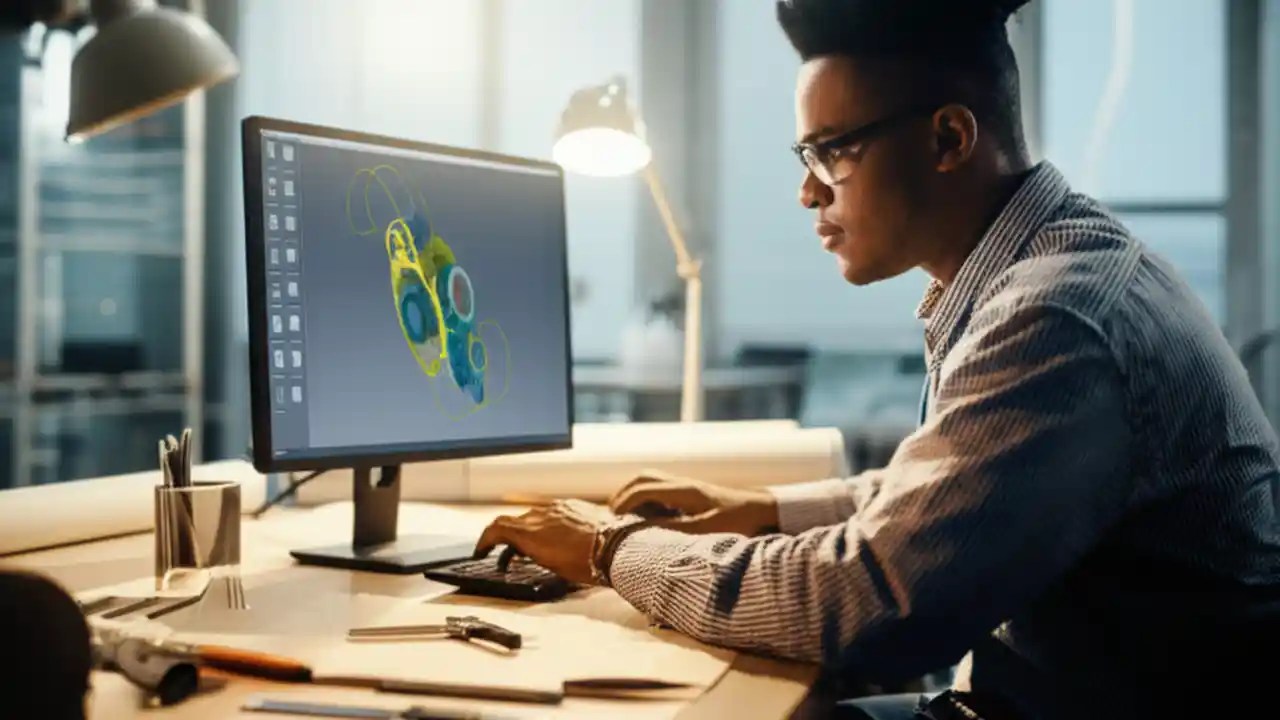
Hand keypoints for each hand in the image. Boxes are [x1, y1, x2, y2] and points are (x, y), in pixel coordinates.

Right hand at [473, 499, 611, 584]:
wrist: (617, 547)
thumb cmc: (587, 563)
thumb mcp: (552, 566)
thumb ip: (533, 552)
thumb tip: (524, 550)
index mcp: (531, 532)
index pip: (496, 528)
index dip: (485, 539)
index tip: (481, 550)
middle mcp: (540, 515)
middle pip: (514, 522)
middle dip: (508, 538)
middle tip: (508, 555)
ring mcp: (557, 507)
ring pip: (534, 516)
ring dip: (529, 531)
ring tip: (535, 548)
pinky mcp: (573, 505)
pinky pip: (553, 512)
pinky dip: (547, 524)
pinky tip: (557, 537)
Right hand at [609, 470, 779, 535]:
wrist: (765, 511)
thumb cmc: (741, 522)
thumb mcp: (708, 531)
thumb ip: (676, 530)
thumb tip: (645, 531)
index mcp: (685, 491)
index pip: (643, 489)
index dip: (624, 504)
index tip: (615, 523)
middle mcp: (683, 484)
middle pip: (642, 477)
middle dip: (623, 494)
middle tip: (614, 517)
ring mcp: (688, 487)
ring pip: (651, 481)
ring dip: (634, 495)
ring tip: (626, 518)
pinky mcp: (692, 494)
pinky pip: (661, 490)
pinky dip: (647, 500)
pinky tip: (650, 519)